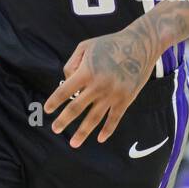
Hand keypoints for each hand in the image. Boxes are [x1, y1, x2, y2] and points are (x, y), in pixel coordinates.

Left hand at [43, 26, 157, 147]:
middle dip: (63, 121)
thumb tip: (67, 83)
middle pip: (76, 108)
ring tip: (73, 143)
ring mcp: (112, 94)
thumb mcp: (85, 46)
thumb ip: (72, 64)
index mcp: (86, 72)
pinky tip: (100, 139)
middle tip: (55, 129)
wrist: (141, 44)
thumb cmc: (110, 44)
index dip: (54, 101)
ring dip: (82, 132)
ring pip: (94, 118)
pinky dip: (107, 130)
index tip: (47, 110)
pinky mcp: (125, 99)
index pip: (64, 91)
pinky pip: (114, 119)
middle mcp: (97, 86)